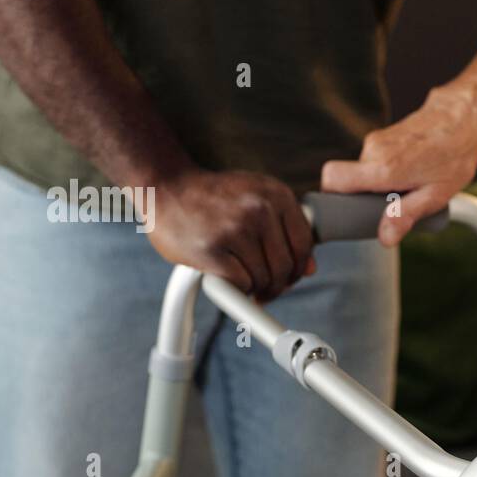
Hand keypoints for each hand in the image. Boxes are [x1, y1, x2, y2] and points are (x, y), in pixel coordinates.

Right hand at [143, 168, 314, 300]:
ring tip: (242, 279)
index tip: (288, 278)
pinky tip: (226, 277)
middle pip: (286, 267)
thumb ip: (286, 229)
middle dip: (278, 285)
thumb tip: (310, 268)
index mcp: (276, 194)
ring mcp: (235, 229)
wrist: (165, 187)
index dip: (298, 269)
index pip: (304, 245)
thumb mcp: (256, 198)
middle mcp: (259, 209)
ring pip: (264, 279)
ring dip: (255, 287)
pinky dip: (237, 288)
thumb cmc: (214, 198)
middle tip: (265, 289)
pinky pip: (241, 284)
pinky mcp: (212, 250)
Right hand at [320, 81, 476, 246]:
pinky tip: (414, 171)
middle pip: (350, 180)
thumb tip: (385, 237)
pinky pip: (375, 160)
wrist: (467, 115)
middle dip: (367, 196)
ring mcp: (378, 139)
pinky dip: (388, 170)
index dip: (333, 197)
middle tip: (395, 203)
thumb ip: (406, 215)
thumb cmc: (456, 154)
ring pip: (365, 170)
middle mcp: (374, 150)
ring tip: (412, 185)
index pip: (333, 178)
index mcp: (383, 167)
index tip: (349, 210)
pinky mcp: (384, 134)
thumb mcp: (436, 194)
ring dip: (382, 183)